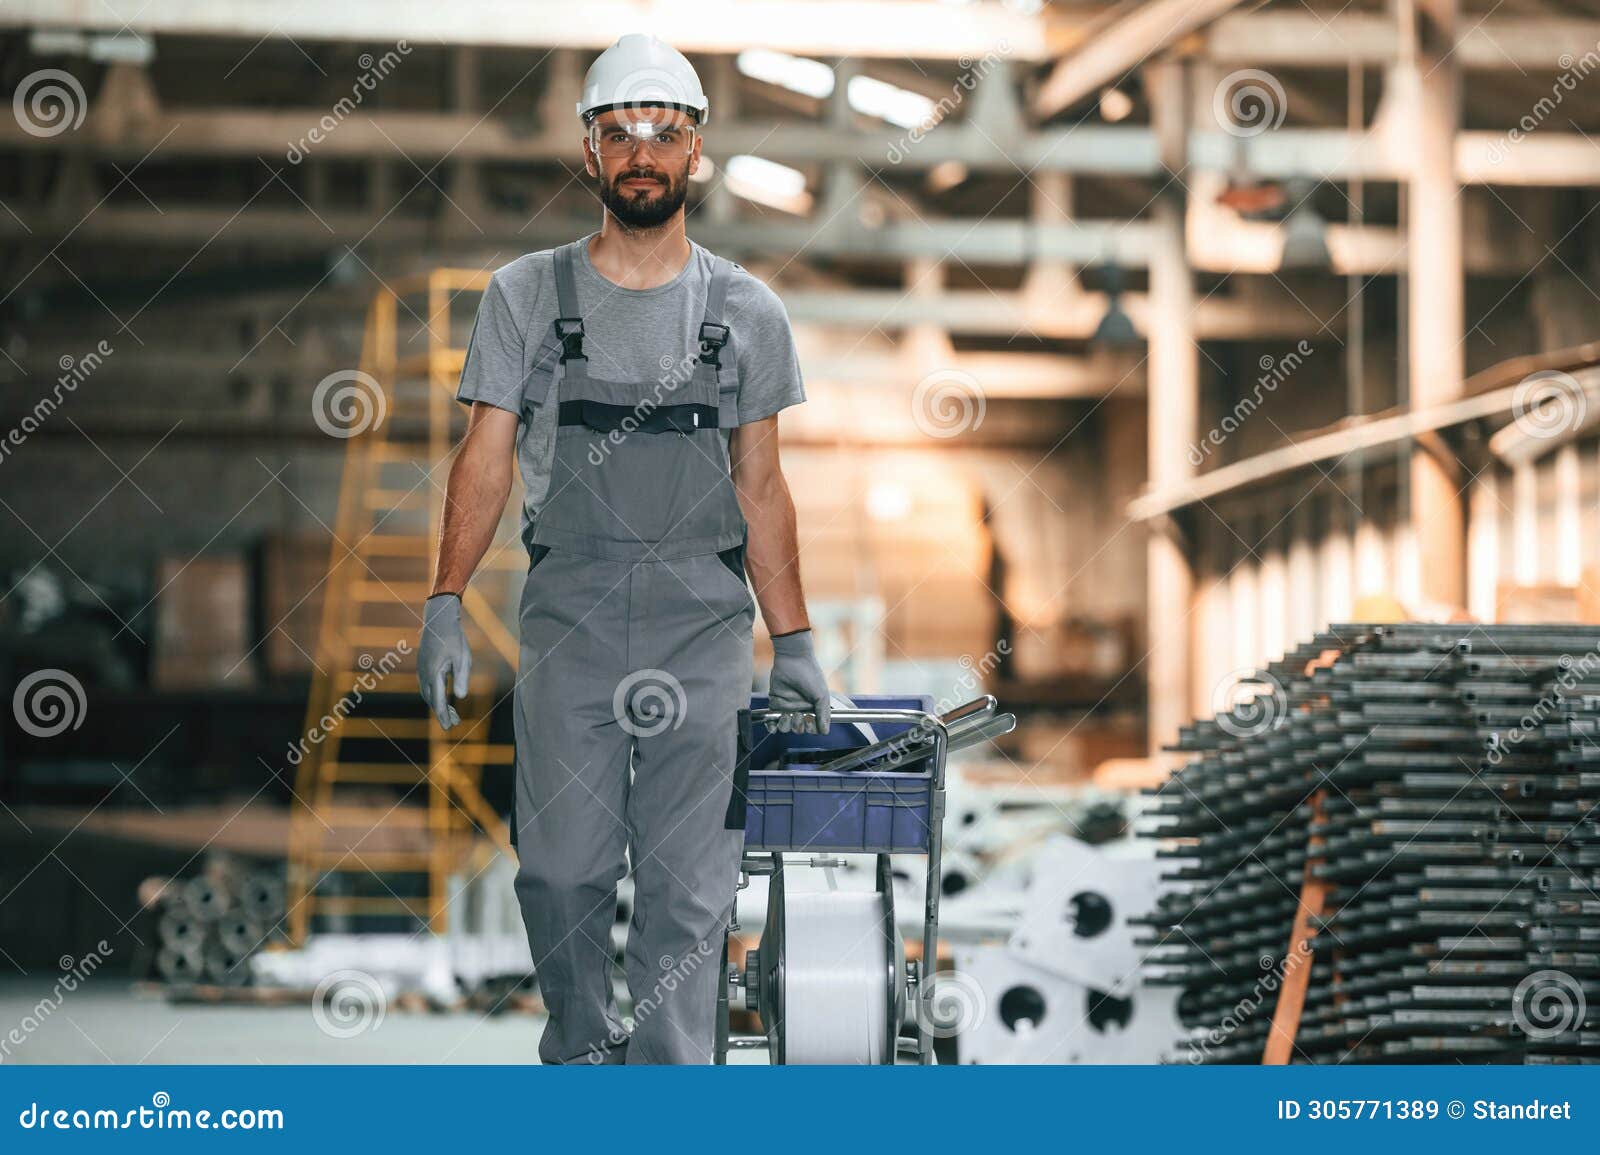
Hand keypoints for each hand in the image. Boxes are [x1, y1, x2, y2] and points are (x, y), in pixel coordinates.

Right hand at [418, 593, 471, 728]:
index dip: (443, 716)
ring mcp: (421, 669)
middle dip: (441, 712)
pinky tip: (442, 696)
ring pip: (427, 693)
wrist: (438, 619)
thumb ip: (462, 677)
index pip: (437, 701)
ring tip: (451, 713)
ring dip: (437, 704)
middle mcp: (424, 674)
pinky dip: (434, 695)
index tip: (449, 728)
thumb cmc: (453, 638)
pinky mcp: (422, 665)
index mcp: (434, 674)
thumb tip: (460, 698)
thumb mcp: (462, 658)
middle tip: (454, 723)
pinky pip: (426, 685)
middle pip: (431, 700)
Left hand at [767, 629, 829, 734]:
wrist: (793, 659)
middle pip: (799, 729)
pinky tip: (773, 724)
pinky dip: (772, 725)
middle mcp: (801, 710)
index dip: (811, 728)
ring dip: (786, 724)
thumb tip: (825, 731)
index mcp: (813, 709)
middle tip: (799, 714)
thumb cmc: (810, 675)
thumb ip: (823, 713)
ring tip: (788, 714)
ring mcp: (787, 708)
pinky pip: (772, 720)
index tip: (811, 719)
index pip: (813, 728)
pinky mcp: (775, 703)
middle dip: (799, 725)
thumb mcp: (822, 694)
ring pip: (785, 727)